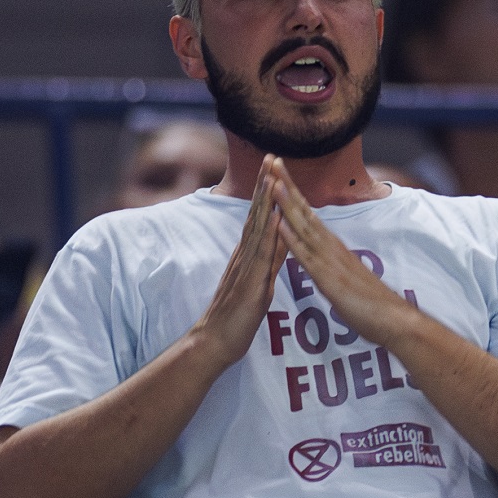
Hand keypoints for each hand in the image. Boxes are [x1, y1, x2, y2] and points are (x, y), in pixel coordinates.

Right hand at [188, 156, 286, 361]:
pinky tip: (277, 217)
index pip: (259, 216)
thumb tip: (281, 239)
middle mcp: (244, 255)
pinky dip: (270, 235)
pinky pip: (261, 256)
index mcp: (248, 254)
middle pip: (256, 213)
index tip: (274, 166)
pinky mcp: (250, 283)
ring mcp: (245, 267)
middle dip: (264, 184)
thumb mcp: (260, 281)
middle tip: (272, 156)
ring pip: (257, 228)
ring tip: (272, 175)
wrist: (216, 342)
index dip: (266, 191)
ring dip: (266, 201)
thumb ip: (270, 259)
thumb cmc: (238, 315)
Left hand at [265, 159, 416, 346]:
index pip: (309, 214)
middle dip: (288, 187)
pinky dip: (292, 240)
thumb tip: (322, 256)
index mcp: (333, 248)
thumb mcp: (347, 277)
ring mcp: (331, 262)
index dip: (293, 194)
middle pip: (306, 212)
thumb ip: (333, 263)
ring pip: (305, 228)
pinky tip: (279, 225)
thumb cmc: (371, 304)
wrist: (394, 321)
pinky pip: (307, 257)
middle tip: (273, 162)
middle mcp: (332, 248)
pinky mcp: (329, 280)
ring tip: (273, 183)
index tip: (279, 173)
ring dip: (288, 205)